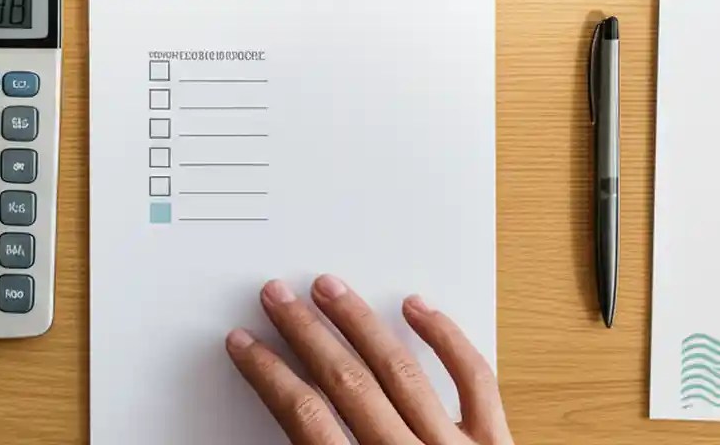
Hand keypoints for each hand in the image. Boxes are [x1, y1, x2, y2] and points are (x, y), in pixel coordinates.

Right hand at [226, 275, 513, 444]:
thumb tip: (290, 431)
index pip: (304, 418)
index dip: (269, 375)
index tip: (245, 346)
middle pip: (346, 383)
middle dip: (305, 334)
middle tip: (276, 297)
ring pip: (400, 370)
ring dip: (359, 324)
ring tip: (329, 289)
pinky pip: (474, 379)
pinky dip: (446, 338)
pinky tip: (418, 307)